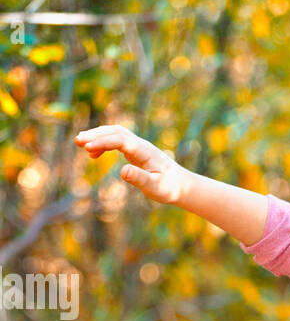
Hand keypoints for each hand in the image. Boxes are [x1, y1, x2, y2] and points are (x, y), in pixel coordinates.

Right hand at [74, 125, 188, 204]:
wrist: (181, 185)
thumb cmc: (169, 187)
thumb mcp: (155, 187)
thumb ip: (139, 179)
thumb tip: (122, 171)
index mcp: (145, 152)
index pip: (121, 141)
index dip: (103, 142)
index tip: (87, 148)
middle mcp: (141, 145)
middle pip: (116, 132)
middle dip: (96, 135)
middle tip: (77, 141)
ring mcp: (138, 146)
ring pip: (115, 134)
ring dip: (98, 136)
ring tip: (79, 143)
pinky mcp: (135, 151)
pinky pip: (117, 141)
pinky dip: (103, 144)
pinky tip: (94, 155)